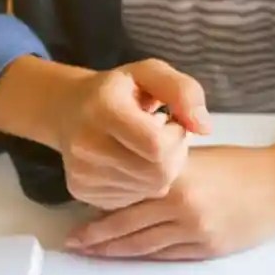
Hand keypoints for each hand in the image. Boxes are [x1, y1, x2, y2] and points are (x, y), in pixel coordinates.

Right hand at [56, 59, 210, 209]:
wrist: (70, 109)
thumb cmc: (120, 90)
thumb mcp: (152, 74)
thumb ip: (183, 92)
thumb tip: (205, 128)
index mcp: (103, 108)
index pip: (157, 145)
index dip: (176, 138)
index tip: (170, 123)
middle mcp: (86, 143)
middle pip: (156, 173)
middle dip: (172, 158)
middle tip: (164, 139)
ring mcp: (81, 171)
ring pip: (147, 190)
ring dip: (158, 171)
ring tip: (145, 148)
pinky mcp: (80, 191)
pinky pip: (132, 200)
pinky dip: (141, 185)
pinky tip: (131, 163)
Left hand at [64, 144, 274, 260]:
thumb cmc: (240, 166)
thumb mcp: (197, 159)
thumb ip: (163, 174)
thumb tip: (129, 187)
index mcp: (175, 178)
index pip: (126, 200)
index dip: (99, 214)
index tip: (76, 221)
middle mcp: (181, 206)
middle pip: (128, 227)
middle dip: (97, 239)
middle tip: (73, 245)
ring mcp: (195, 231)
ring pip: (145, 246)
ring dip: (116, 252)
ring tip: (94, 255)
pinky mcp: (208, 248)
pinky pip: (169, 255)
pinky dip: (146, 256)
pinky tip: (131, 256)